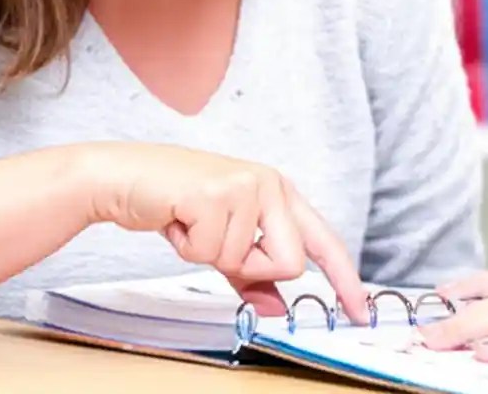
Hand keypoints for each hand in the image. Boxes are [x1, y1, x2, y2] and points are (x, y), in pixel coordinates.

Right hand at [76, 142, 368, 323]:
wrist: (126, 177)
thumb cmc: (177, 203)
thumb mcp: (224, 240)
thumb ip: (254, 276)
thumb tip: (280, 311)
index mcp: (280, 194)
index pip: (324, 241)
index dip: (345, 279)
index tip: (361, 311)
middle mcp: (270, 184)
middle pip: (290, 262)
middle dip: (250, 268)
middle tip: (216, 245)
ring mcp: (245, 185)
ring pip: (243, 261)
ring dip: (208, 253)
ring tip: (191, 224)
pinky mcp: (214, 193)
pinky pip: (209, 252)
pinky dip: (187, 246)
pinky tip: (178, 219)